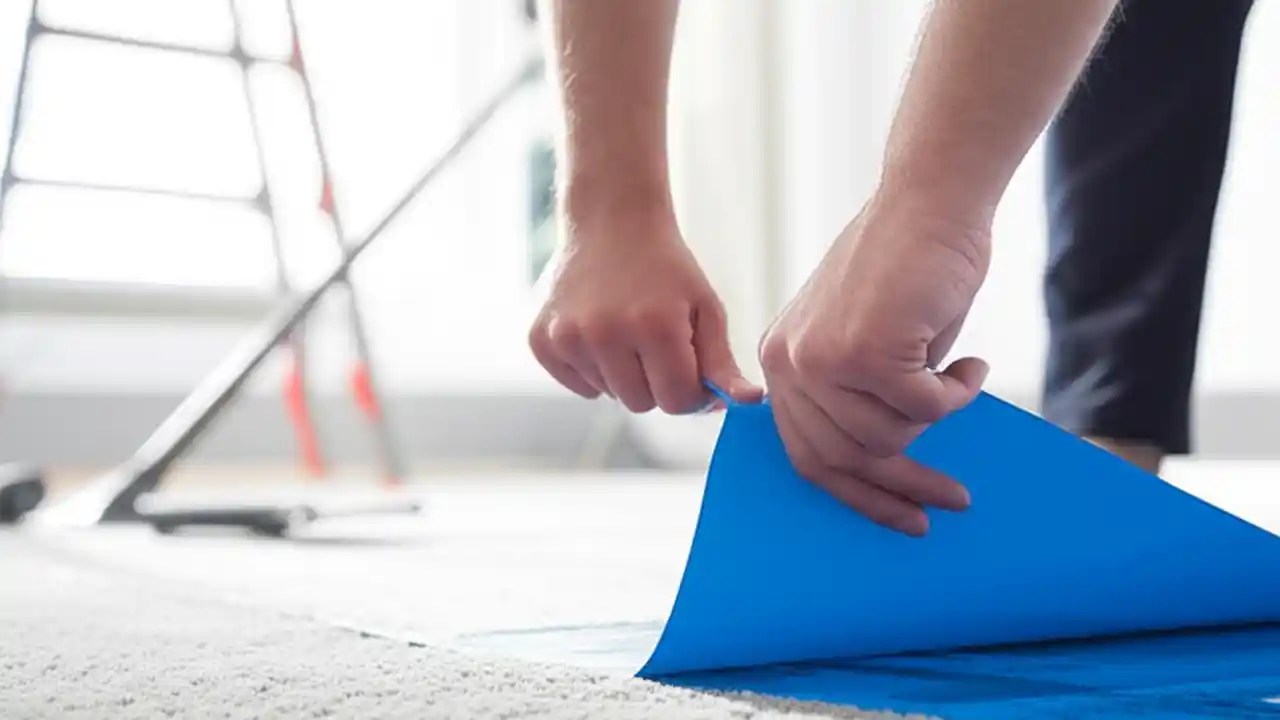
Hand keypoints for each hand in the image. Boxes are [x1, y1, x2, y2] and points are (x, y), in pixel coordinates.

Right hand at [529, 204, 760, 412]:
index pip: (677, 402)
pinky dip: (592, 370)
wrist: (612, 222)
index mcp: (655, 326)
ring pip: (609, 394)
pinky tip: (599, 332)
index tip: (689, 364)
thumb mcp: (705, 307)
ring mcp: (568, 337)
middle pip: (641, 404)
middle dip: (656, 382)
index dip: (689, 389)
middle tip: (655, 342)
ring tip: (626, 329)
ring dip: (623, 375)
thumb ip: (722, 362)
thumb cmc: (666, 267)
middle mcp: (606, 333)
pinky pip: (578, 386)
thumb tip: (748, 403)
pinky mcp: (542, 339)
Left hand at [759, 191, 991, 535]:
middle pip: (845, 459)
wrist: (929, 203)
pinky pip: (925, 408)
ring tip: (958, 382)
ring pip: (888, 437)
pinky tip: (969, 367)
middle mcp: (789, 364)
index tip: (903, 516)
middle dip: (905, 484)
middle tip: (954, 499)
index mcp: (782, 363)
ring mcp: (822, 359)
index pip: (808, 456)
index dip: (858, 495)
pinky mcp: (865, 352)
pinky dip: (957, 394)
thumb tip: (886, 468)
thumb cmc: (906, 269)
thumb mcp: (864, 339)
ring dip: (936, 420)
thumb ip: (857, 396)